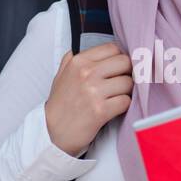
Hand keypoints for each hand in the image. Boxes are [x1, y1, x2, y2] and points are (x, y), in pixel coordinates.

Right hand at [44, 41, 133, 156]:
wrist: (52, 131)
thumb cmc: (60, 104)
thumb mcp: (61, 74)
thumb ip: (73, 58)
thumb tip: (91, 49)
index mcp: (78, 62)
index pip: (113, 48)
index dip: (119, 58)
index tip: (118, 68)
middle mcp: (86, 73)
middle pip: (125, 62)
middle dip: (126, 73)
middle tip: (120, 83)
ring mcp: (94, 92)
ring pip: (128, 82)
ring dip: (126, 91)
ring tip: (116, 97)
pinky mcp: (101, 110)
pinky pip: (126, 101)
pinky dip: (124, 105)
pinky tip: (114, 108)